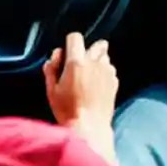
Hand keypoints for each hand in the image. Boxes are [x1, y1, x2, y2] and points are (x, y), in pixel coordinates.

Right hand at [43, 32, 118, 162]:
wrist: (89, 128)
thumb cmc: (67, 110)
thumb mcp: (51, 90)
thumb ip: (51, 69)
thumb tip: (54, 58)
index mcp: (76, 62)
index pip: (75, 37)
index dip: (69, 44)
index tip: (67, 55)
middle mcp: (95, 63)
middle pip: (97, 43)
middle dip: (88, 50)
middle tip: (80, 65)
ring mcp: (107, 72)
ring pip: (105, 57)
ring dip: (98, 62)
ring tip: (89, 78)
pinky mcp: (115, 82)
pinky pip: (110, 70)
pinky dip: (104, 74)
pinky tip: (97, 87)